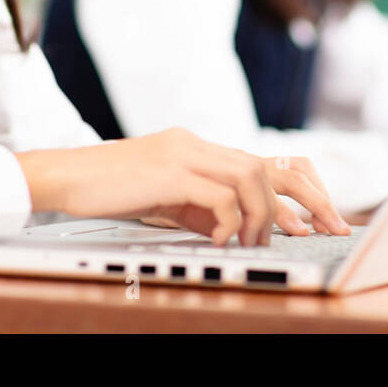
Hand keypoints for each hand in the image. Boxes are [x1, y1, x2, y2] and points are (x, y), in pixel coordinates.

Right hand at [16, 129, 349, 246]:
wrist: (64, 177)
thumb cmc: (108, 191)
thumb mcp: (164, 200)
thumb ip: (200, 208)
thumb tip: (235, 229)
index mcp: (199, 149)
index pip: (263, 162)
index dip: (297, 189)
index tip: (318, 220)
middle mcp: (198, 144)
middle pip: (269, 166)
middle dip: (305, 200)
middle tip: (322, 231)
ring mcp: (185, 154)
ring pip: (251, 177)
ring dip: (263, 215)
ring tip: (254, 242)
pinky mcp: (170, 171)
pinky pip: (218, 195)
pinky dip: (230, 220)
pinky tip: (223, 239)